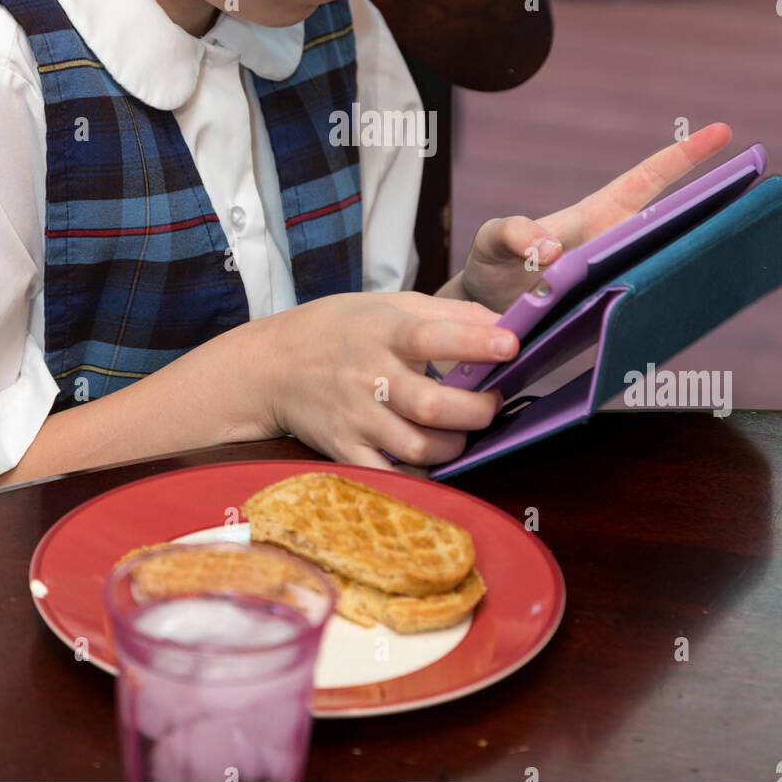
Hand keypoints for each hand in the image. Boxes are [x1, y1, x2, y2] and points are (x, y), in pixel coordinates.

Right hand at [255, 291, 521, 470]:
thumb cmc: (340, 329)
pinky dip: (419, 477)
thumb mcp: (389, 304)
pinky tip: (431, 461)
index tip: (511, 344)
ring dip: (454, 445)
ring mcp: (356, 417)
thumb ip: (449, 313)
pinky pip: (390, 476)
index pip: (432, 336)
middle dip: (476, 410)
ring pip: (418, 447)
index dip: (474, 342)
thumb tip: (507, 322)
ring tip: (462, 431)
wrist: (271, 366)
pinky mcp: (345, 449)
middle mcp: (369, 376)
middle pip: (431, 405)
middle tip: (492, 402)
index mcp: (383, 332)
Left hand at [461, 123, 732, 311]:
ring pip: (661, 266)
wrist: (482, 313)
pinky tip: (666, 317)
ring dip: (684, 262)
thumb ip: (514, 233)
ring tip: (713, 258)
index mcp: (594, 217)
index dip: (682, 157)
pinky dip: (655, 309)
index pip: (645, 179)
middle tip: (749, 190)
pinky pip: (640, 307)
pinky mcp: (608, 315)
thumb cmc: (494, 265)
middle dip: (708, 204)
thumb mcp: (493, 240)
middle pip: (669, 220)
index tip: (721, 132)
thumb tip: (552, 250)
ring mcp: (615, 279)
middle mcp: (613, 245)